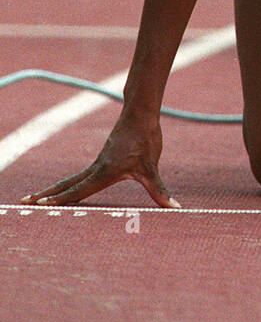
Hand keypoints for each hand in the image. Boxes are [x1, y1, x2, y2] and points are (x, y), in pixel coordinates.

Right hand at [20, 112, 178, 208]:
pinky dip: (68, 184)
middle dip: (47, 195)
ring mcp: (98, 163)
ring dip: (55, 190)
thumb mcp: (151, 168)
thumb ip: (159, 190)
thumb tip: (173, 207)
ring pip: (72, 179)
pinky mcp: (102, 159)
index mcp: (104, 172)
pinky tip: (65, 189)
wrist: (141, 114)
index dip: (61, 199)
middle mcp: (97, 168)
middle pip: (67, 184)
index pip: (79, 189)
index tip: (41, 206)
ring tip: (36, 199)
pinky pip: (81, 175)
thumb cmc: (145, 139)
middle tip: (25, 202)